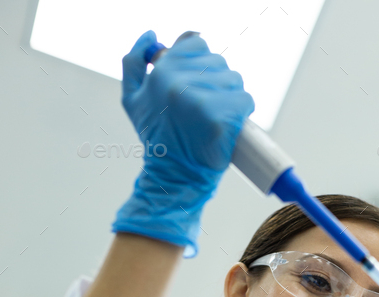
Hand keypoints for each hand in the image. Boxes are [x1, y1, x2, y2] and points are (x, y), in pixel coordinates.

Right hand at [112, 31, 253, 255]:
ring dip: (230, 100)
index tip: (196, 89)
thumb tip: (150, 35)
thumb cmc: (158, 141)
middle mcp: (179, 82)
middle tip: (204, 112)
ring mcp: (201, 101)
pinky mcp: (221, 119)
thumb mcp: (133, 100)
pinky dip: (241, 115)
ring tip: (214, 121)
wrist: (173, 179)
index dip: (201, 67)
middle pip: (219, 63)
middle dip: (217, 84)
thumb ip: (134, 64)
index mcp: (160, 71)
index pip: (197, 44)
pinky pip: (245, 102)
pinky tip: (227, 129)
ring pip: (235, 81)